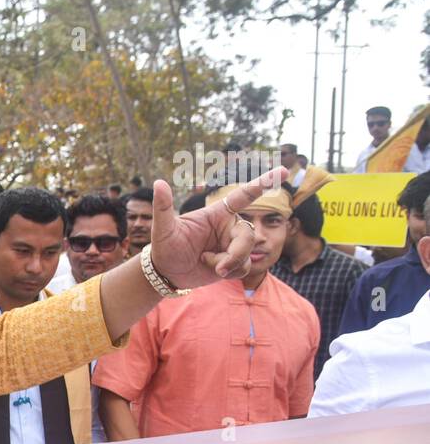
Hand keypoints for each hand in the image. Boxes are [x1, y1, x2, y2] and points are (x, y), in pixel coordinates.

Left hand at [148, 167, 284, 287]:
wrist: (167, 272)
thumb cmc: (164, 247)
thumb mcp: (163, 229)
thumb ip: (163, 207)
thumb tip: (158, 183)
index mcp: (216, 213)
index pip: (243, 195)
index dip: (263, 183)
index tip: (284, 170)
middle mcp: (228, 226)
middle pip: (248, 235)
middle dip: (236, 254)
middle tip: (219, 267)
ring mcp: (233, 244)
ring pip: (248, 253)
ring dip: (229, 264)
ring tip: (206, 262)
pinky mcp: (235, 261)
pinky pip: (246, 267)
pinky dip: (231, 272)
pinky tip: (215, 271)